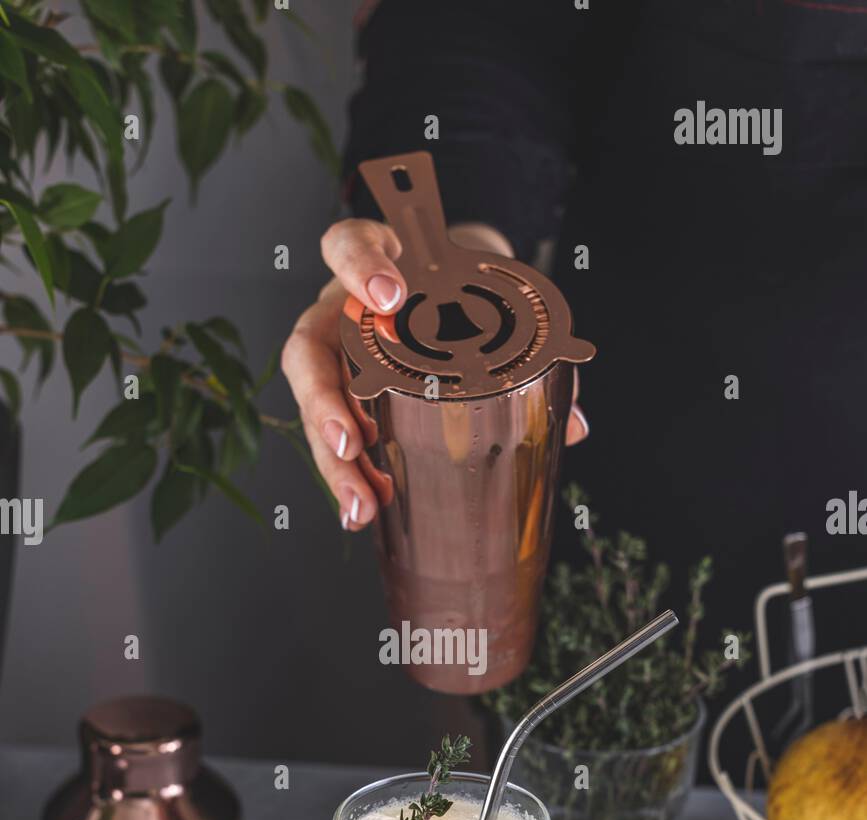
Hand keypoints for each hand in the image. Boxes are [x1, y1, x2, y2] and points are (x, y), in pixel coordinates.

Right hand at [281, 220, 587, 529]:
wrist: (461, 287)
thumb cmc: (471, 295)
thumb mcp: (499, 302)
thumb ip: (537, 354)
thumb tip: (573, 427)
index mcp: (380, 266)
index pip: (345, 244)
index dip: (358, 267)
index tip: (389, 296)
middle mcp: (341, 309)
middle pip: (308, 348)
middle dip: (325, 402)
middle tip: (354, 444)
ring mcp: (334, 353)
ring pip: (313, 403)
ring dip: (332, 459)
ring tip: (360, 502)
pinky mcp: (341, 396)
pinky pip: (331, 435)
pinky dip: (347, 476)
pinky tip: (364, 510)